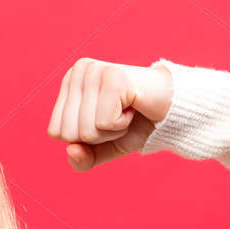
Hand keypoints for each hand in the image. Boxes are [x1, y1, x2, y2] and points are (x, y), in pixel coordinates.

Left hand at [46, 58, 173, 171]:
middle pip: (69, 133)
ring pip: (86, 131)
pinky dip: (122, 125)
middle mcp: (79, 70)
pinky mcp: (113, 77)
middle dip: (98, 136)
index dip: (86, 139)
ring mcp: (95, 71)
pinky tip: (134, 107)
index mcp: (70, 82)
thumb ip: (83, 158)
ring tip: (128, 111)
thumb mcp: (104, 147)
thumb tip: (71, 151)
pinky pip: (104, 123)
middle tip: (120, 116)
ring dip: (113, 131)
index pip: (56, 132)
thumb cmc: (138, 124)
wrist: (173, 111)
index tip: (108, 120)